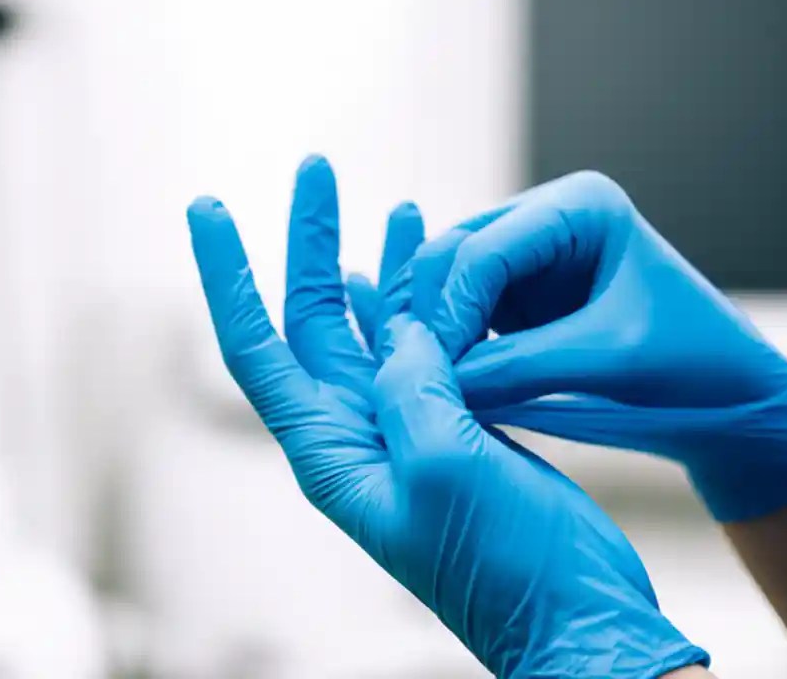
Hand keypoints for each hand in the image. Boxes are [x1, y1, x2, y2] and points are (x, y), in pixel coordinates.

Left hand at [186, 157, 708, 677]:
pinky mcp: (460, 433)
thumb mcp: (446, 466)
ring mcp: (410, 434)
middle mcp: (359, 438)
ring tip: (392, 205)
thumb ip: (411, 386)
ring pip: (379, 332)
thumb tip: (400, 328)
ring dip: (382, 266)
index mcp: (332, 454)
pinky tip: (426, 271)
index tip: (208, 211)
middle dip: (311, 246)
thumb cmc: (508, 569)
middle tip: (315, 170)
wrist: (577, 617)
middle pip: (315, 325)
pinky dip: (428, 306)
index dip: (227, 277)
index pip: (257, 349)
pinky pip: (428, 354)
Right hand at [387, 171, 786, 521]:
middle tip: (418, 380)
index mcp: (581, 206)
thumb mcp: (609, 361)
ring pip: (447, 287)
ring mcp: (528, 260)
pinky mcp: (519, 301)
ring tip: (424, 387)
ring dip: (433, 333)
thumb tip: (438, 382)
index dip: (452, 308)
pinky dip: (447, 348)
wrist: (731, 402)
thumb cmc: (693, 367)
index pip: (487, 249)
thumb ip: (522, 365)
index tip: (435, 368)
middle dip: (434, 317)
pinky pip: (462, 316)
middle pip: (454, 257)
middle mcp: (547, 220)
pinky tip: (437, 384)